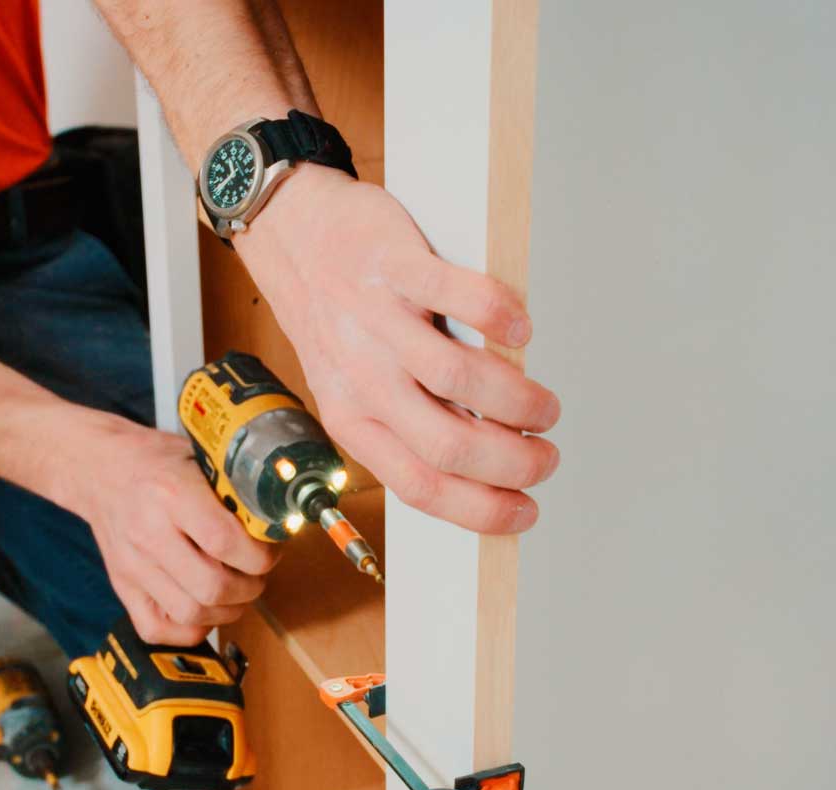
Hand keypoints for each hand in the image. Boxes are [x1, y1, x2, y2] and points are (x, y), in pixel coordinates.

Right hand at [63, 422, 279, 644]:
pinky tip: (205, 608)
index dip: (260, 556)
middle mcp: (148, 533)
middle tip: (257, 574)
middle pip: (212, 587)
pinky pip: (157, 629)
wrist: (99, 469)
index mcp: (170, 494)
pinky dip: (189, 629)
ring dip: (227, 611)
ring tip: (237, 591)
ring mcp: (132, 566)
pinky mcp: (122, 586)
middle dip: (250, 587)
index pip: (225, 542)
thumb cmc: (155, 461)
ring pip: (190, 614)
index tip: (270, 551)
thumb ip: (234, 489)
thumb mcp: (199, 457)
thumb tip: (276, 520)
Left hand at [232, 166, 561, 532]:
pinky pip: (458, 294)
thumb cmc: (332, 314)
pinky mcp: (394, 263)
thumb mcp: (350, 386)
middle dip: (514, 463)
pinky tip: (520, 333)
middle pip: (448, 443)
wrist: (290, 232)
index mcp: (351, 419)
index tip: (524, 511)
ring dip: (518, 401)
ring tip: (543, 407)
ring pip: (457, 378)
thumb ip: (401, 424)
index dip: (481, 508)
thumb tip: (480, 467)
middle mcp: (361, 376)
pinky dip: (500, 316)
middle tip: (545, 456)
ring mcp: (377, 319)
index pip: (420, 485)